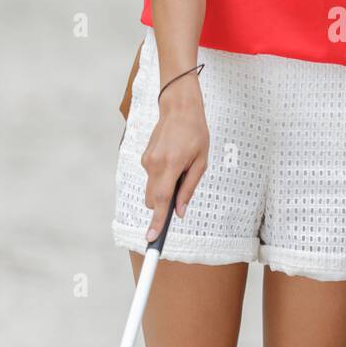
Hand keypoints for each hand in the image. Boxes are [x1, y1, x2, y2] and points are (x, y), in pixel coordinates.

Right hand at [141, 81, 208, 239]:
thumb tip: (180, 211)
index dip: (157, 221)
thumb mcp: (201, 162)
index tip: (151, 238)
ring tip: (181, 168)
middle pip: (153, 200)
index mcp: (171, 165)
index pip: (162, 200)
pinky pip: (152, 177)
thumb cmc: (195, 133)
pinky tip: (174, 161)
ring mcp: (146, 161)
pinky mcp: (144, 158)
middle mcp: (154, 165)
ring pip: (152, 189)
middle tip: (180, 195)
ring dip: (164, 189)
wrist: (178, 108)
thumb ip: (189, 188)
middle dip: (162, 206)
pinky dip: (162, 178)